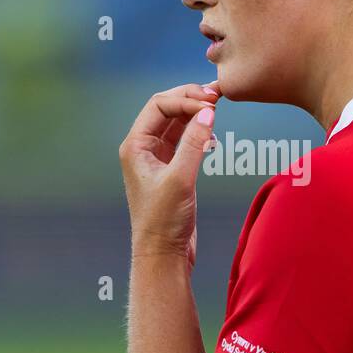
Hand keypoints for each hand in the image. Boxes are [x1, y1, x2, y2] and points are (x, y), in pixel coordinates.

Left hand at [119, 80, 220, 268]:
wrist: (164, 254)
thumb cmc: (164, 221)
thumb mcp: (181, 179)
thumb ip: (194, 143)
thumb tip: (209, 112)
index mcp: (135, 146)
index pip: (159, 105)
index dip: (185, 99)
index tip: (211, 105)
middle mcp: (143, 148)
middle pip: (167, 109)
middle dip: (191, 100)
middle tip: (217, 98)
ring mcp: (157, 158)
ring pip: (176, 123)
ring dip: (196, 114)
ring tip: (217, 110)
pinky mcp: (171, 169)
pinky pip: (184, 140)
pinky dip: (199, 132)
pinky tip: (213, 138)